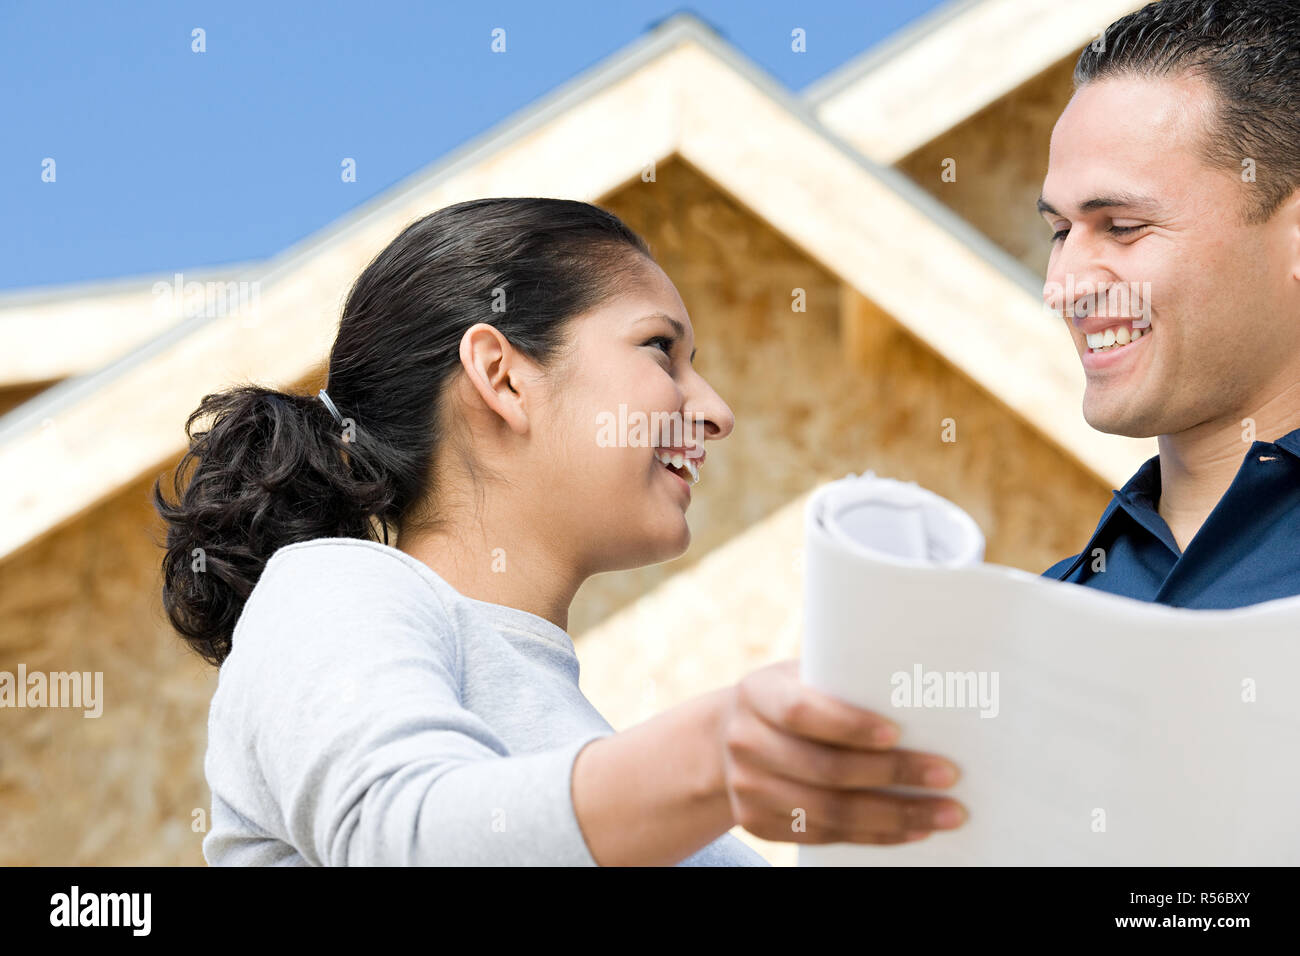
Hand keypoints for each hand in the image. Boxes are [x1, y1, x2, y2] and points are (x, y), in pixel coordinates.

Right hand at [717, 659, 966, 843]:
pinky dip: (874, 836)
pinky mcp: (756, 823)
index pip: (801, 712)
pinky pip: (824, 836)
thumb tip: (925, 692)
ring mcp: (746, 788)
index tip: (898, 733)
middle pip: (825, 770)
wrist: (731, 737)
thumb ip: (843, 683)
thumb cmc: (793, 697)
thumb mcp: (803, 676)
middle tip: (948, 776)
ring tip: (945, 813)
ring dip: (896, 817)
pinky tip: (912, 830)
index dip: (849, 725)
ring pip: (830, 812)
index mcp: (757, 693)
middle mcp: (745, 741)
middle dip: (894, 775)